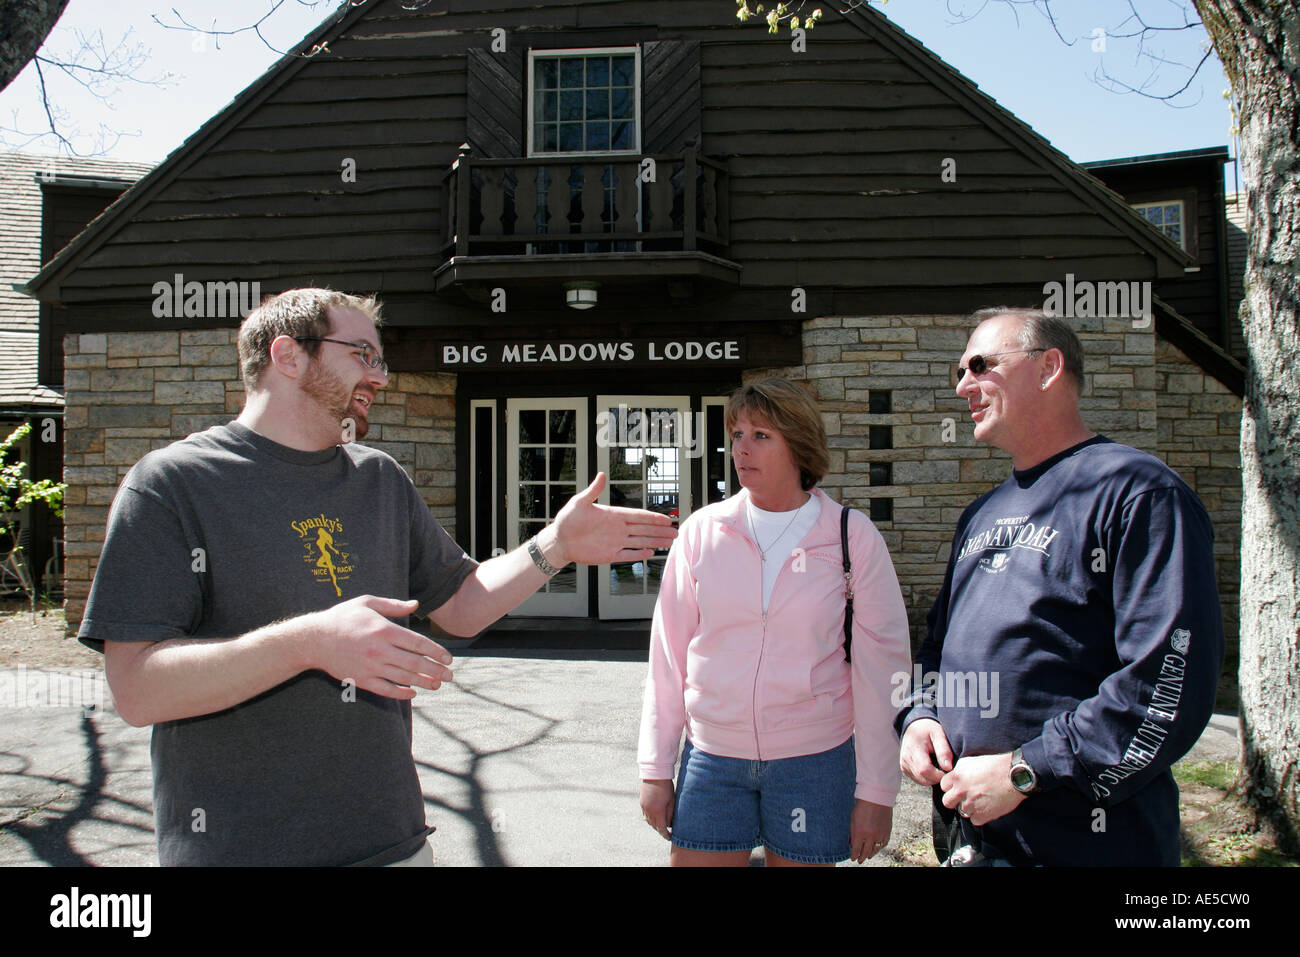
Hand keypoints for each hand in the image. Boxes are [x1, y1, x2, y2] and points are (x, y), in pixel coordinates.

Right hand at [306, 594, 453, 699]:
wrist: (314, 639)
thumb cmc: (342, 617)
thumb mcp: (367, 603)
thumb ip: (393, 605)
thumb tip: (415, 604)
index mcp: (384, 630)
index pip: (418, 643)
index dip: (436, 652)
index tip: (449, 658)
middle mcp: (380, 650)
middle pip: (415, 663)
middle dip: (435, 671)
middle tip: (450, 676)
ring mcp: (371, 667)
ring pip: (403, 678)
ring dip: (424, 683)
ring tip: (437, 685)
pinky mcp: (361, 679)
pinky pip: (386, 689)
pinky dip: (401, 693)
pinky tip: (413, 693)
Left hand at [550, 472, 677, 565]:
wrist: (558, 540)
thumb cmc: (567, 520)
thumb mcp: (579, 503)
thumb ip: (593, 491)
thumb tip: (601, 474)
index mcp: (613, 515)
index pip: (638, 516)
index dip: (653, 518)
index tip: (667, 519)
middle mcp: (617, 529)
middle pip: (644, 530)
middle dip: (660, 531)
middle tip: (676, 532)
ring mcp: (614, 542)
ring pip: (640, 542)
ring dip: (655, 542)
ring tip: (670, 543)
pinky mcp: (609, 555)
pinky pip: (628, 555)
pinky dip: (639, 554)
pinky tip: (651, 553)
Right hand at [640, 779, 673, 839]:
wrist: (654, 774)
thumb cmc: (666, 787)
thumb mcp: (671, 801)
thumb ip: (670, 814)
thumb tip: (670, 824)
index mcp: (657, 811)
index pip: (661, 828)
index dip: (666, 834)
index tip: (670, 837)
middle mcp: (648, 810)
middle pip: (654, 826)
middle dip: (660, 830)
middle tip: (667, 832)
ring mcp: (643, 807)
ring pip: (649, 821)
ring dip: (655, 825)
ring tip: (661, 825)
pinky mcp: (641, 803)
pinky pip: (645, 815)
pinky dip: (650, 819)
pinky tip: (655, 818)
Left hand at [850, 800, 891, 862]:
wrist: (876, 797)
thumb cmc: (862, 807)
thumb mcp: (853, 820)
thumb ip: (853, 833)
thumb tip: (852, 844)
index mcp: (860, 833)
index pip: (856, 850)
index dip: (854, 856)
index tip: (853, 858)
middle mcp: (871, 836)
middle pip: (866, 852)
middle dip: (862, 858)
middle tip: (859, 861)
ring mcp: (880, 834)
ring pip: (876, 849)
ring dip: (871, 854)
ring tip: (868, 856)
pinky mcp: (887, 831)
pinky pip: (883, 844)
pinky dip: (879, 847)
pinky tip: (876, 849)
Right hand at [900, 718, 953, 785]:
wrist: (914, 726)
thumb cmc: (928, 729)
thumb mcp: (939, 735)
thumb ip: (944, 751)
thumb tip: (948, 768)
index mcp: (914, 749)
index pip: (924, 769)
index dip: (938, 774)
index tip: (948, 770)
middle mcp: (906, 758)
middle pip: (923, 777)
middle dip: (937, 777)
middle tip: (945, 768)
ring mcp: (904, 764)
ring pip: (921, 781)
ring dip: (932, 778)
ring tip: (937, 766)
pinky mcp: (904, 768)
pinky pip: (918, 779)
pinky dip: (926, 777)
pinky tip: (931, 767)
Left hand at [939, 752, 1025, 825]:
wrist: (1015, 775)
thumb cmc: (996, 765)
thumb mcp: (971, 761)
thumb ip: (958, 770)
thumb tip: (952, 777)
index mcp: (957, 776)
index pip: (943, 786)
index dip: (952, 786)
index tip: (959, 786)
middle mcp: (960, 791)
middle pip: (947, 802)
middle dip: (954, 800)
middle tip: (966, 796)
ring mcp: (971, 804)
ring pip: (962, 811)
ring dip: (969, 807)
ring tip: (981, 800)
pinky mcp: (982, 815)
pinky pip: (974, 820)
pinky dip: (980, 816)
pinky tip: (987, 807)